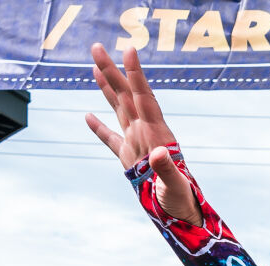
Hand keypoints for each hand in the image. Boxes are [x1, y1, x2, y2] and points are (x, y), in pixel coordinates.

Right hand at [85, 45, 202, 226]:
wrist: (181, 215)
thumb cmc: (182, 201)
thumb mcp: (175, 186)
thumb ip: (167, 169)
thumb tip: (159, 153)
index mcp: (157, 134)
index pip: (144, 98)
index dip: (136, 75)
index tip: (130, 51)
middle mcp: (146, 133)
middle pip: (127, 96)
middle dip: (113, 71)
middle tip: (96, 47)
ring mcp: (137, 144)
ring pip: (119, 109)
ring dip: (107, 89)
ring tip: (95, 67)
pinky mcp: (129, 159)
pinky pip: (111, 139)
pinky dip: (99, 128)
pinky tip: (88, 115)